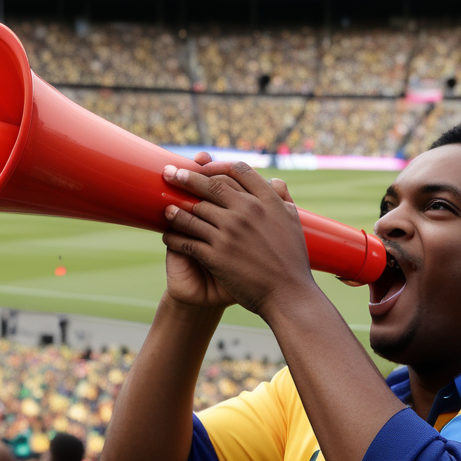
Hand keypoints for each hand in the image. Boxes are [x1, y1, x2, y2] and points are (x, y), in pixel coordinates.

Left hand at [161, 159, 317, 317]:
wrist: (288, 294)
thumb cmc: (292, 259)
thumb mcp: (293, 222)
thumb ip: (282, 198)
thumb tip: (274, 181)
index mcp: (267, 201)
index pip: (238, 171)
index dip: (218, 166)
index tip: (203, 167)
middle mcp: (247, 211)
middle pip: (211, 185)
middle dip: (187, 177)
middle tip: (171, 173)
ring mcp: (230, 233)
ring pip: (194, 212)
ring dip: (176, 209)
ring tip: (167, 208)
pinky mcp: (217, 255)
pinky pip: (187, 240)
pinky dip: (174, 236)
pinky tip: (167, 235)